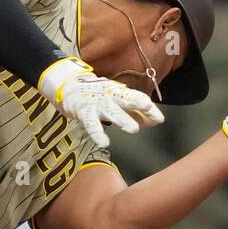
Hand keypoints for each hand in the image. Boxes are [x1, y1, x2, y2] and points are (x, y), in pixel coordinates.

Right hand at [38, 56, 163, 147]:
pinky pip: (91, 124)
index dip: (148, 109)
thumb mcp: (117, 102)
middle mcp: (109, 95)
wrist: (68, 86)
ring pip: (110, 111)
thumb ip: (136, 112)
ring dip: (122, 119)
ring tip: (134, 129)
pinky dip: (97, 133)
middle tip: (148, 108)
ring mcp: (96, 103)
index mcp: (119, 92)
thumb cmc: (97, 96)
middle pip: (125, 98)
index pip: (137, 99)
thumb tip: (155, 121)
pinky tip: (104, 143)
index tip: (159, 119)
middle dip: (137, 102)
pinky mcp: (83, 111)